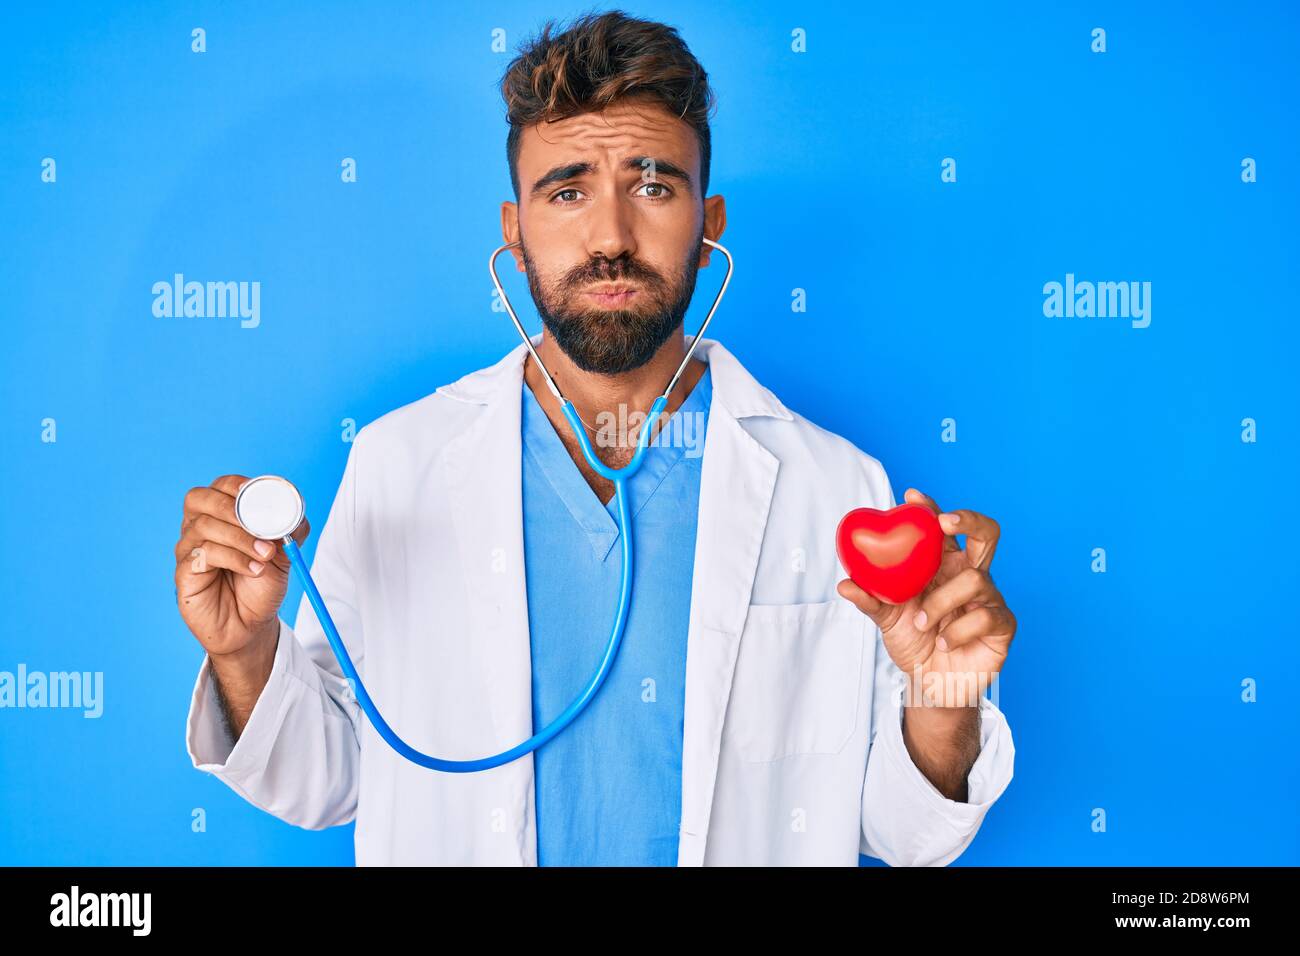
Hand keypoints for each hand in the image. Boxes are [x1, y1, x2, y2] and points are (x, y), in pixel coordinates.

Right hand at [175, 474, 309, 660]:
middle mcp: (198, 527)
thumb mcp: (284, 555)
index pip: (219, 486)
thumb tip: (296, 512)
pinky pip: (203, 554)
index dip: (236, 485)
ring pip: (204, 526)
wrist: (251, 625)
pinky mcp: (184, 572)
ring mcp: (188, 548)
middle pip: (199, 499)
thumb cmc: (260, 586)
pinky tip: (254, 570)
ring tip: (266, 556)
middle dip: (232, 508)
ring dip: (241, 538)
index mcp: (220, 515)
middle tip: (261, 526)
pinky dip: (234, 558)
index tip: (259, 497)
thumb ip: (290, 531)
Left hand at [837, 487, 1015, 706]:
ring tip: (921, 623)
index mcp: (943, 565)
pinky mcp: (1002, 625)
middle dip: (969, 520)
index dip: (930, 507)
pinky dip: (958, 630)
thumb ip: (870, 600)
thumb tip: (844, 583)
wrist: (932, 684)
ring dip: (942, 602)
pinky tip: (943, 642)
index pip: (941, 528)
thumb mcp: (887, 619)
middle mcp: (969, 575)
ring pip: (974, 579)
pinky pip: (986, 616)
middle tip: (944, 522)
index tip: (911, 496)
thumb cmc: (914, 643)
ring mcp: (989, 598)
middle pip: (985, 534)